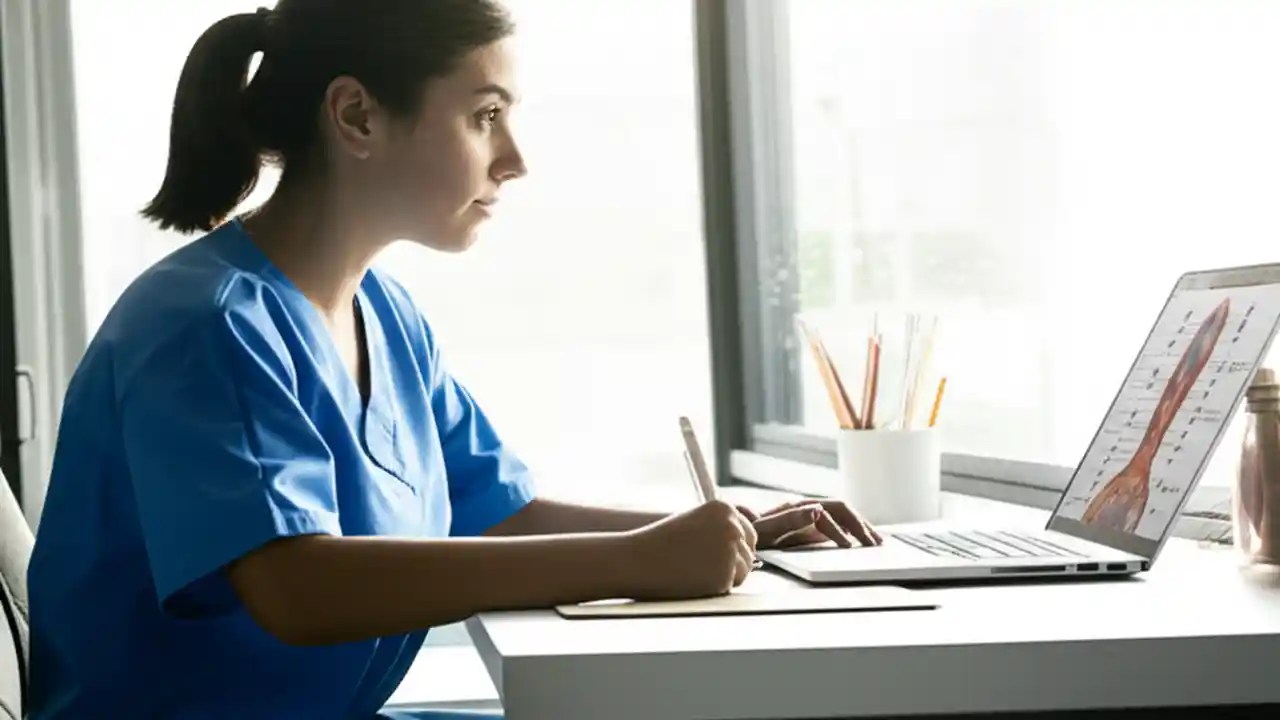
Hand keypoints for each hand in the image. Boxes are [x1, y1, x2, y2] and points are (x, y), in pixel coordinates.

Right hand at [623, 500, 757, 599]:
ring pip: (743, 571)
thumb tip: (745, 543)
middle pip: (749, 551)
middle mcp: (732, 526)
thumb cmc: (660, 542)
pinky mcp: (725, 574)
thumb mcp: (695, 522)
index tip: (710, 552)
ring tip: (694, 570)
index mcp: (724, 508)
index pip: (748, 533)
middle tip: (702, 564)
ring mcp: (730, 550)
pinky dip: (716, 587)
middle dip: (732, 561)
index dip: (731, 547)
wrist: (637, 559)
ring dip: (724, 575)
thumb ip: (720, 528)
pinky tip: (694, 579)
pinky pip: (731, 586)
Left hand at [739, 499, 882, 549]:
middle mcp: (807, 508)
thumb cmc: (751, 533)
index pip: (827, 515)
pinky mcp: (812, 527)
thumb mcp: (766, 529)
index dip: (838, 531)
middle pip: (841, 510)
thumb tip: (817, 510)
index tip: (848, 548)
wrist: (741, 533)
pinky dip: (853, 532)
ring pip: (842, 516)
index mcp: (798, 508)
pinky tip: (861, 542)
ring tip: (876, 542)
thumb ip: (791, 520)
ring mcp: (811, 516)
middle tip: (874, 544)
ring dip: (860, 527)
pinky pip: (838, 525)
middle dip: (859, 525)